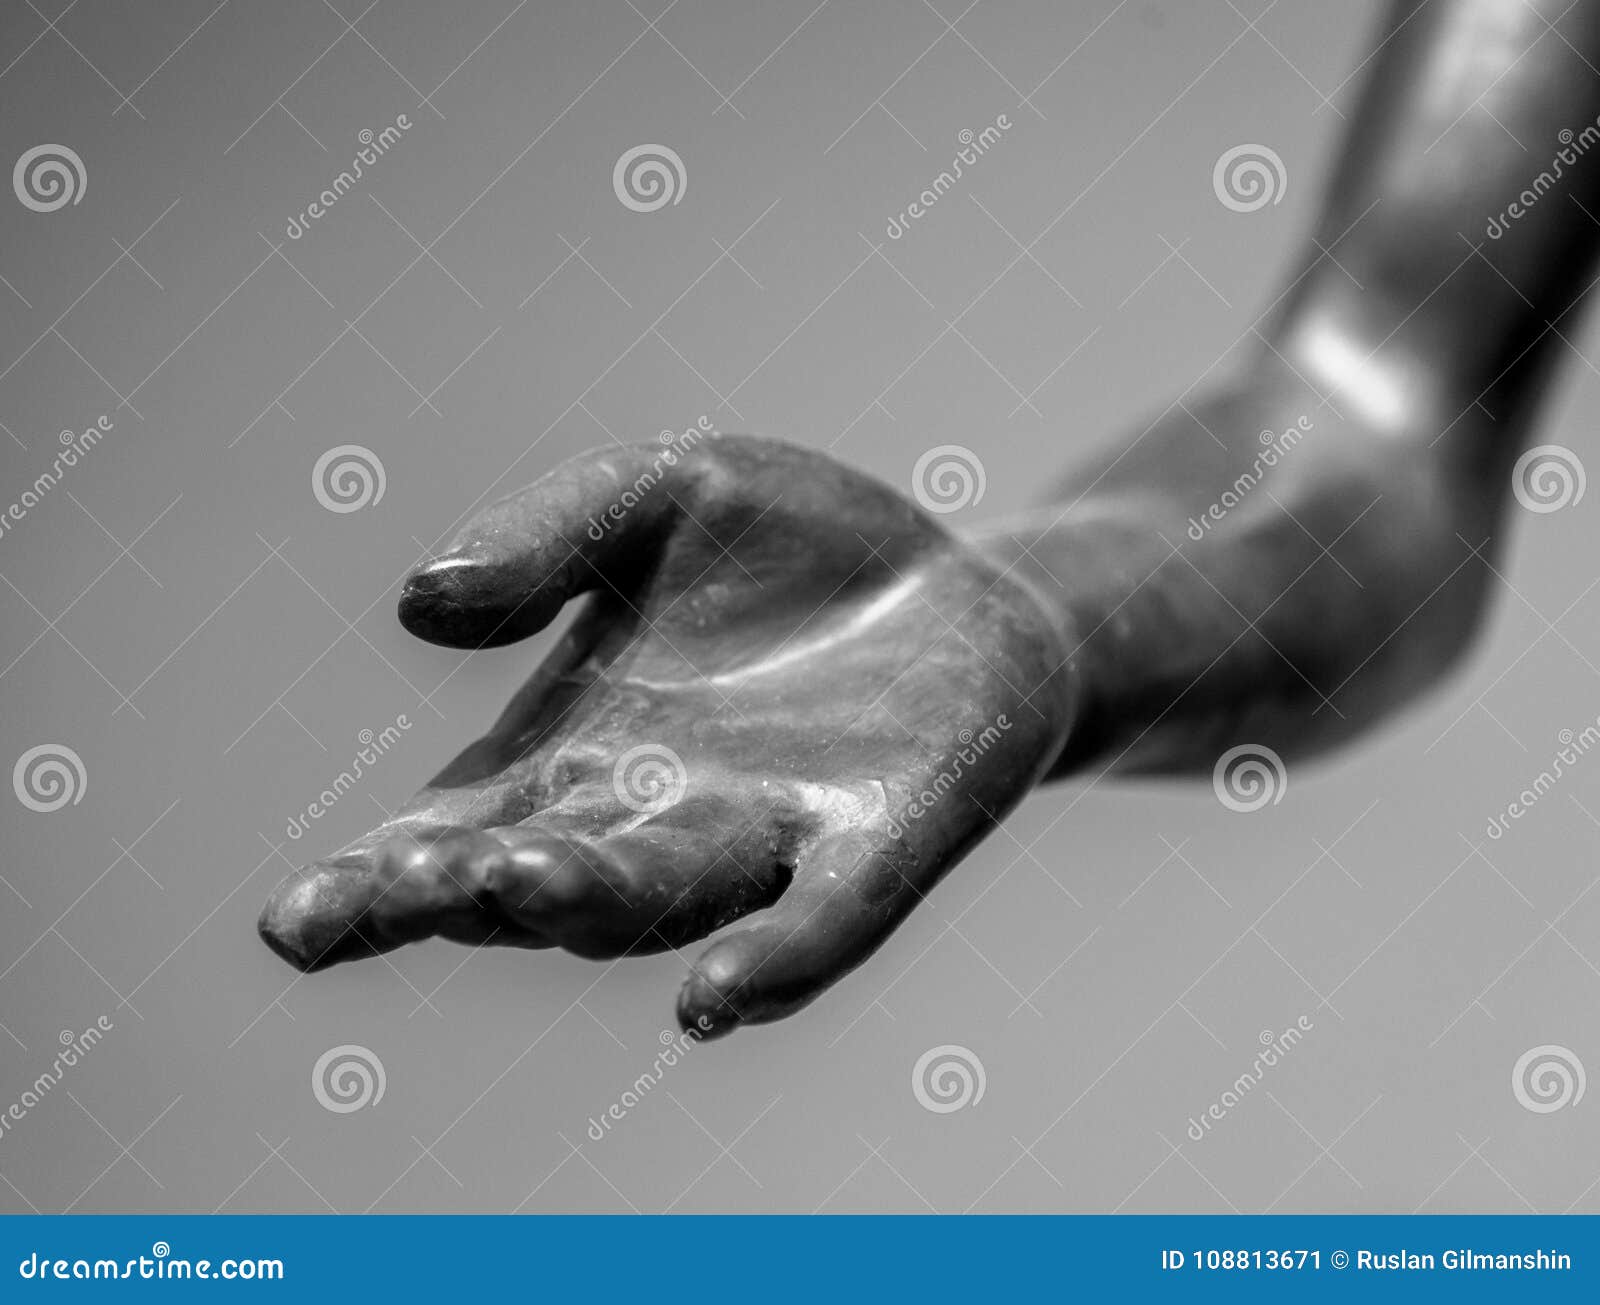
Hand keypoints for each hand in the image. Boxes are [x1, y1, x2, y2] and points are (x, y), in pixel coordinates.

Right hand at [258, 434, 1076, 1036]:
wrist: (948, 575)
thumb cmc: (785, 547)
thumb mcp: (656, 493)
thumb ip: (546, 535)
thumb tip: (422, 601)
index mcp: (571, 750)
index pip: (449, 829)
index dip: (371, 882)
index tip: (294, 925)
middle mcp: (649, 818)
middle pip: (533, 880)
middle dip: (456, 894)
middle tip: (379, 897)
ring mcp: (765, 839)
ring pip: (660, 895)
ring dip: (591, 900)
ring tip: (524, 880)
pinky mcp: (880, 844)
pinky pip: (824, 918)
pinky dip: (777, 959)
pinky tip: (720, 996)